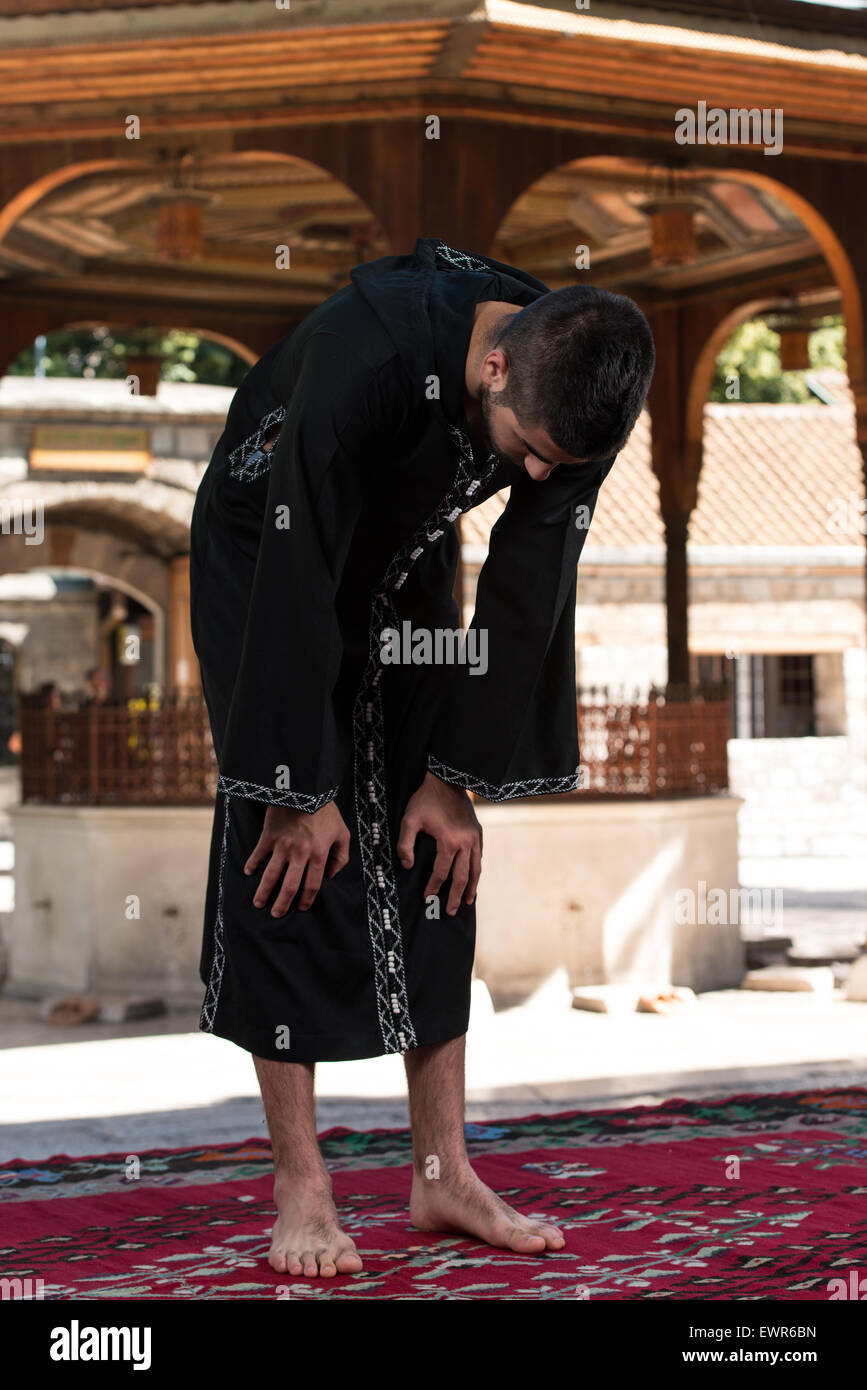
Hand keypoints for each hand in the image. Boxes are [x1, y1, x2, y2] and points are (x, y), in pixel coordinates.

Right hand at [245, 800, 349, 915]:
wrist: (307, 788)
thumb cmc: (326, 811)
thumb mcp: (342, 833)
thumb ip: (341, 857)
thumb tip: (331, 876)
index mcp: (319, 854)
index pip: (312, 884)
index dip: (306, 899)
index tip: (301, 907)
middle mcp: (300, 854)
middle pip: (290, 885)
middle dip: (282, 903)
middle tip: (276, 914)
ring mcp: (283, 845)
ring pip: (271, 875)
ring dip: (264, 891)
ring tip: (258, 903)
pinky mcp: (269, 835)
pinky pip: (258, 853)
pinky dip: (252, 864)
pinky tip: (249, 872)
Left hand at [396, 771, 482, 914]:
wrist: (448, 779)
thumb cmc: (426, 800)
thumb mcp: (409, 819)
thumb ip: (405, 845)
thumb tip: (408, 866)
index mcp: (449, 841)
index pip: (441, 872)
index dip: (433, 887)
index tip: (427, 898)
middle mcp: (466, 843)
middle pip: (462, 876)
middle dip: (455, 896)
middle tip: (449, 911)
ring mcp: (475, 838)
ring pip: (475, 869)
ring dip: (471, 888)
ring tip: (468, 902)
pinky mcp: (478, 832)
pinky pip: (479, 857)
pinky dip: (476, 871)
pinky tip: (473, 879)